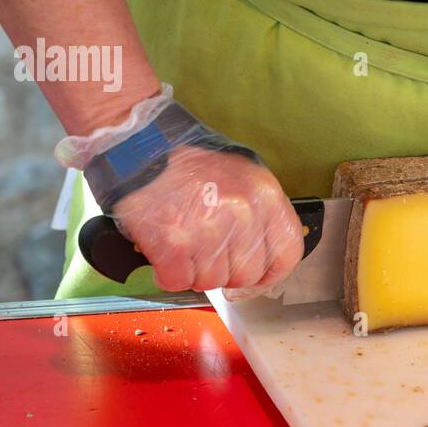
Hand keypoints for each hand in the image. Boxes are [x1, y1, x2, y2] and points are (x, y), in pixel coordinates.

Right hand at [112, 145, 303, 291]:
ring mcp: (207, 229)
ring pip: (211, 281)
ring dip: (193, 271)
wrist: (140, 145)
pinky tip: (164, 256)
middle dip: (225, 271)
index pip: (287, 254)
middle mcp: (242, 213)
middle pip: (246, 275)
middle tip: (205, 252)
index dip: (270, 272)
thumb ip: (259, 214)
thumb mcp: (243, 174)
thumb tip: (262, 256)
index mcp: (265, 195)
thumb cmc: (191, 162)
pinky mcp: (172, 242)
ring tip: (182, 245)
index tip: (257, 277)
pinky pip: (177, 281)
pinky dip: (167, 275)